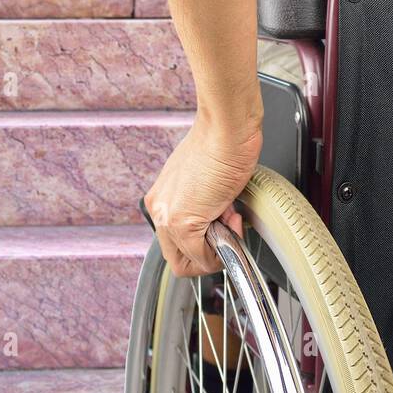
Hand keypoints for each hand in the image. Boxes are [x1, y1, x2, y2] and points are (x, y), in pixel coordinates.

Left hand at [143, 117, 262, 276]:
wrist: (226, 128)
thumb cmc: (222, 143)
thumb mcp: (204, 179)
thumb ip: (204, 205)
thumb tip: (217, 224)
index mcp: (162, 198)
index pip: (176, 242)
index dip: (204, 242)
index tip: (223, 226)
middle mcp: (159, 209)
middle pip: (177, 259)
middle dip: (208, 254)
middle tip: (228, 231)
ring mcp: (168, 217)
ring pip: (188, 263)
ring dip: (217, 251)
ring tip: (231, 220)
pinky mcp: (182, 223)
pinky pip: (203, 257)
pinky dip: (223, 248)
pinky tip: (232, 219)